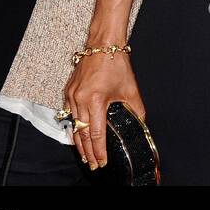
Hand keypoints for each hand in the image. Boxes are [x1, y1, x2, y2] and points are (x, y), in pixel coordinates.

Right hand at [64, 51, 144, 170]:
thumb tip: (140, 123)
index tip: (102, 161)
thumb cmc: (117, 64)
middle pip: (82, 134)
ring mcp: (72, 96)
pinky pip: (69, 114)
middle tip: (92, 164)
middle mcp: (81, 100)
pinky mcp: (68, 91)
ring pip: (74, 126)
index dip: (99, 150)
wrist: (103, 45)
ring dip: (79, 142)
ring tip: (85, 155)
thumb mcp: (131, 89)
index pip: (97, 133)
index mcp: (96, 100)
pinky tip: (78, 134)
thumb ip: (137, 109)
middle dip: (87, 152)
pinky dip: (74, 127)